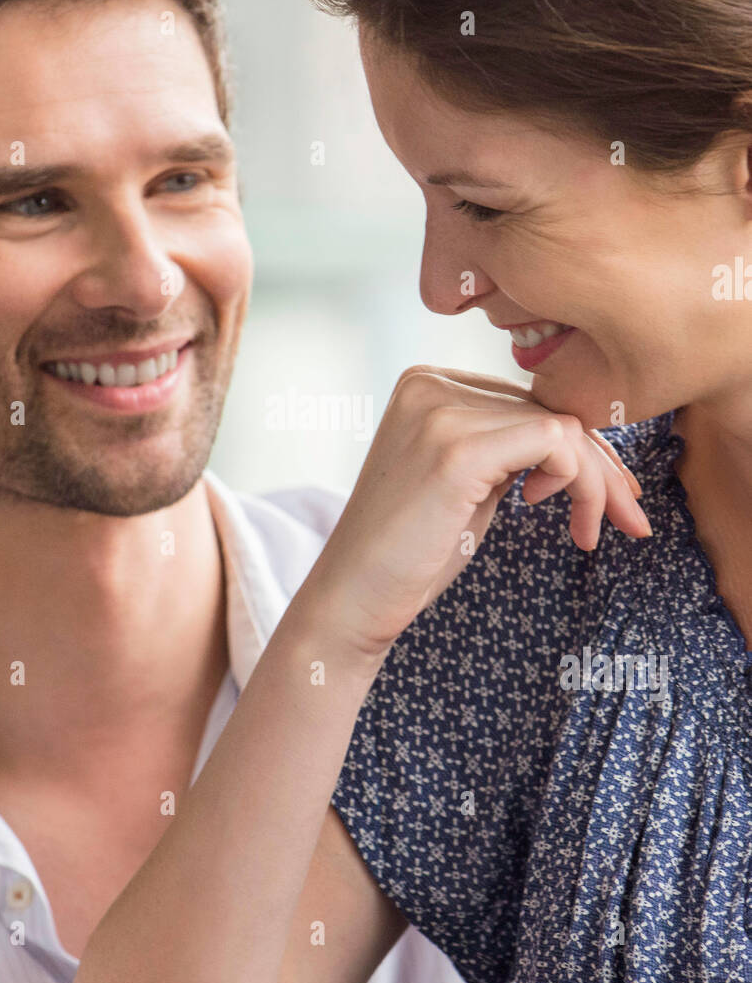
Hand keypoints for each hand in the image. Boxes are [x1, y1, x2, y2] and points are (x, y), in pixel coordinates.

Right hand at [298, 367, 649, 661]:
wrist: (352, 599)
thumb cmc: (409, 552)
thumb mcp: (465, 482)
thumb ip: (506, 447)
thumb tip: (582, 439)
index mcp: (426, 383)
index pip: (528, 400)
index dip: (578, 449)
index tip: (607, 498)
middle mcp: (429, 383)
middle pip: (549, 409)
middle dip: (599, 468)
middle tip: (629, 521)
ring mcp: (439, 411)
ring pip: (561, 426)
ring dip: (594, 484)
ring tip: (592, 532)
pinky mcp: (457, 449)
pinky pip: (556, 443)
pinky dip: (580, 482)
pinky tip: (569, 521)